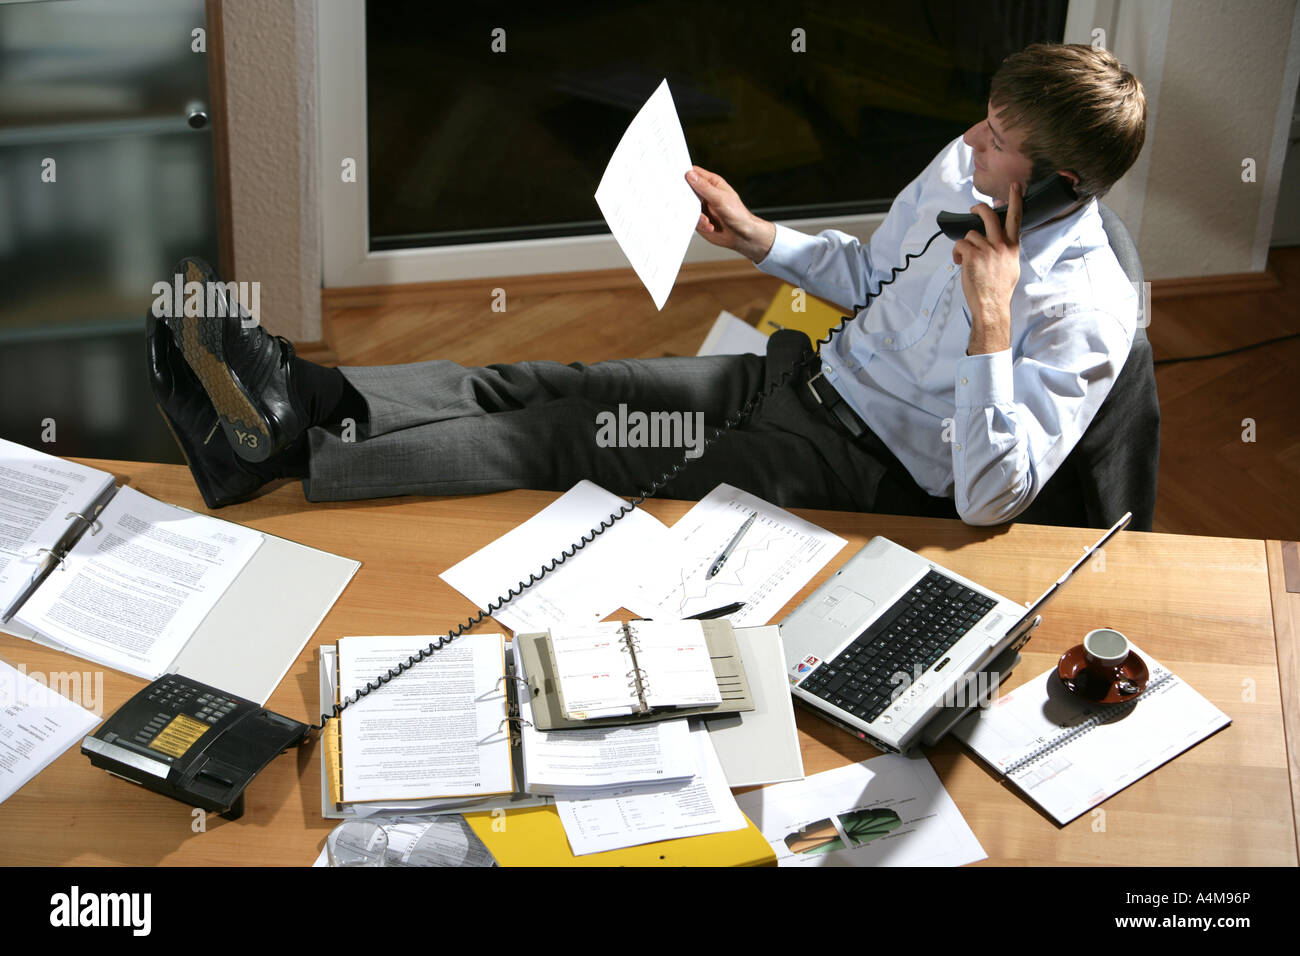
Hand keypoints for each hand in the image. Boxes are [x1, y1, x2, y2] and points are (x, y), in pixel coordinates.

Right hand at [685, 166, 775, 262]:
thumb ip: (704, 187)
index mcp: (712, 183)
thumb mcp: (720, 198)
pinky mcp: (700, 220)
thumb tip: (690, 175)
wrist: (742, 236)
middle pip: (687, 190)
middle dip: (686, 199)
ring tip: (707, 220)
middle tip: (691, 205)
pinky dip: (700, 224)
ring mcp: (702, 207)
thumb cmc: (738, 215)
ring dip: (696, 215)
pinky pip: (692, 220)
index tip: (677, 178)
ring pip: (687, 207)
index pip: (694, 173)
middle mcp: (705, 194)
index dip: (685, 174)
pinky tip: (710, 226)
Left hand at [954, 181, 1021, 354]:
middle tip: (973, 209)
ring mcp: (986, 249)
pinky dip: (957, 254)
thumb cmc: (1000, 289)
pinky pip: (960, 245)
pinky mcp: (972, 255)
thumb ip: (1006, 250)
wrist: (991, 304)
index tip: (1016, 187)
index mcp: (1012, 246)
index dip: (1015, 200)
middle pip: (989, 216)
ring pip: (970, 235)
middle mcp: (1001, 245)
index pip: (1016, 218)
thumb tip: (1000, 242)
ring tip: (965, 260)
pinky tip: (960, 264)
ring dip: (965, 246)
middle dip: (979, 209)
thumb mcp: (1011, 266)